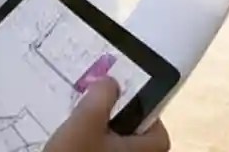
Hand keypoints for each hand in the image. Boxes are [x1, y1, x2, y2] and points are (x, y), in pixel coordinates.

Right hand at [45, 78, 170, 151]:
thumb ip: (101, 97)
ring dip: (101, 140)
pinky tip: (69, 147)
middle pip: (136, 143)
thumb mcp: (85, 122)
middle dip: (117, 126)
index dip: (144, 115)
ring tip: (78, 128)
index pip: (158, 133)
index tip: (122, 103)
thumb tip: (112, 83)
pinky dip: (90, 150)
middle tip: (95, 112)